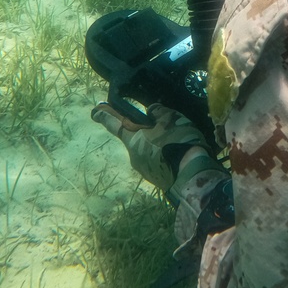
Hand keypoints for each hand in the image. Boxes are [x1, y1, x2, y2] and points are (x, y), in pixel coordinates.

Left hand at [93, 102, 213, 192]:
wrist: (191, 174)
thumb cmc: (177, 142)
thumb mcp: (170, 118)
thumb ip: (158, 112)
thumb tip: (151, 110)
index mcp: (132, 137)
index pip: (112, 122)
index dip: (104, 114)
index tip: (96, 110)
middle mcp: (132, 154)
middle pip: (133, 137)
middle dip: (143, 131)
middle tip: (159, 125)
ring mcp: (143, 169)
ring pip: (145, 150)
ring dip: (155, 144)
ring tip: (174, 140)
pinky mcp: (154, 177)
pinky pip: (155, 161)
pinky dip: (161, 155)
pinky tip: (176, 152)